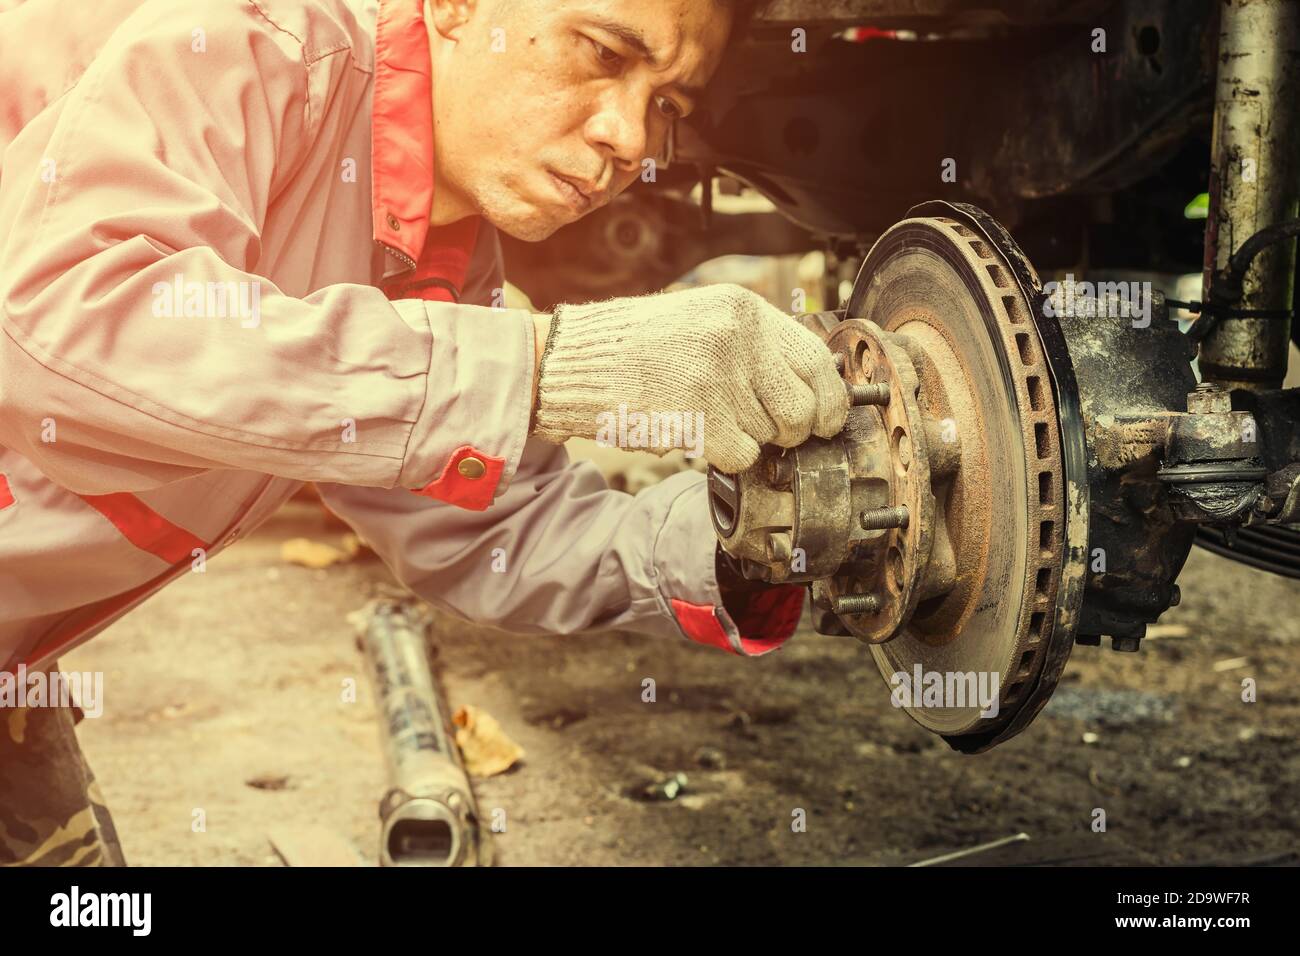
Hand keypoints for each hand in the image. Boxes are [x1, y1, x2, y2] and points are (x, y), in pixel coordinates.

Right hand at [530, 284, 847, 472]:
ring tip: (710, 417)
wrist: (573, 363)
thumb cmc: (636, 345)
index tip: (827, 419)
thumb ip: (755, 343)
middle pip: (801, 407)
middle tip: (762, 428)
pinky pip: (742, 456)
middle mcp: (737, 339)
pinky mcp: (701, 420)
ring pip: (770, 435)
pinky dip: (725, 456)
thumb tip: (811, 386)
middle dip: (790, 429)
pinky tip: (696, 433)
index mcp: (743, 309)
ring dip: (747, 438)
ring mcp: (719, 380)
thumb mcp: (703, 318)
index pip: (816, 360)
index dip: (830, 399)